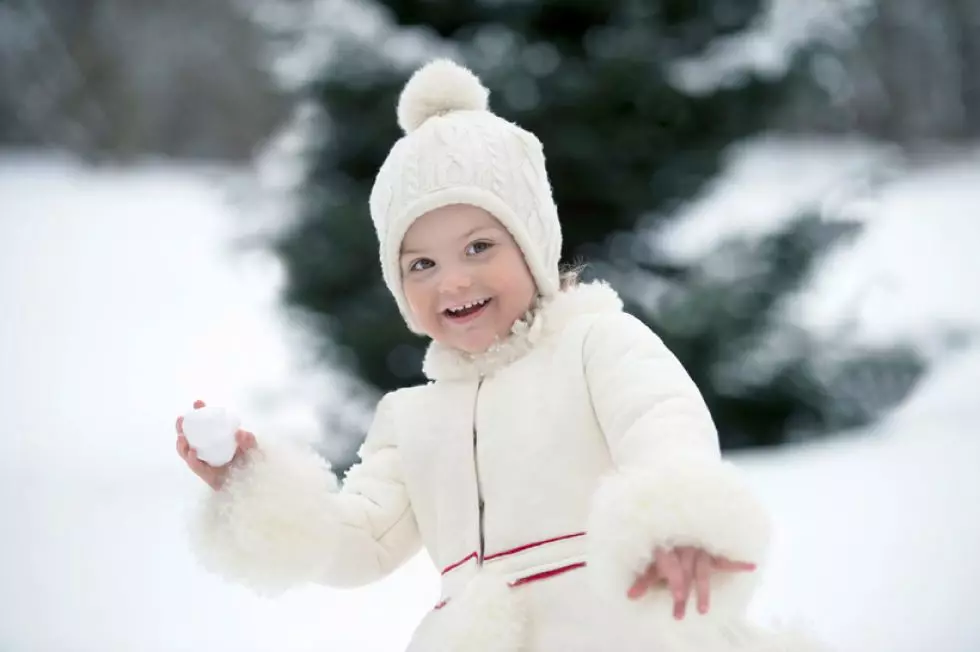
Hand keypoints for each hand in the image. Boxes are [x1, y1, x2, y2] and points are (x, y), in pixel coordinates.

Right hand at [175, 400, 255, 490]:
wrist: (258, 484)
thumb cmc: (255, 463)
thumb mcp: (255, 448)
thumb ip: (249, 440)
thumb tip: (240, 433)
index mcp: (219, 439)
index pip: (208, 423)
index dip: (201, 413)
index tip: (198, 403)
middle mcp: (209, 450)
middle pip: (191, 437)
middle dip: (183, 427)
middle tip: (182, 419)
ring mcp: (207, 463)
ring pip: (188, 452)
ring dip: (182, 444)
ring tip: (181, 436)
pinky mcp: (207, 477)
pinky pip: (197, 468)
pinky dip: (193, 460)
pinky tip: (191, 452)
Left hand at [627, 546, 755, 618]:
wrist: (676, 515)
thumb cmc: (664, 544)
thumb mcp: (653, 561)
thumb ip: (644, 579)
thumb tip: (630, 597)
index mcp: (669, 546)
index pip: (671, 565)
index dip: (673, 581)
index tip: (676, 597)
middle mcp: (685, 545)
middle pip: (686, 572)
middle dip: (683, 594)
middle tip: (680, 614)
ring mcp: (701, 546)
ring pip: (703, 569)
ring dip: (703, 590)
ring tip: (703, 610)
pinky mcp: (713, 550)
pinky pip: (726, 557)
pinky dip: (738, 562)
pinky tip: (751, 565)